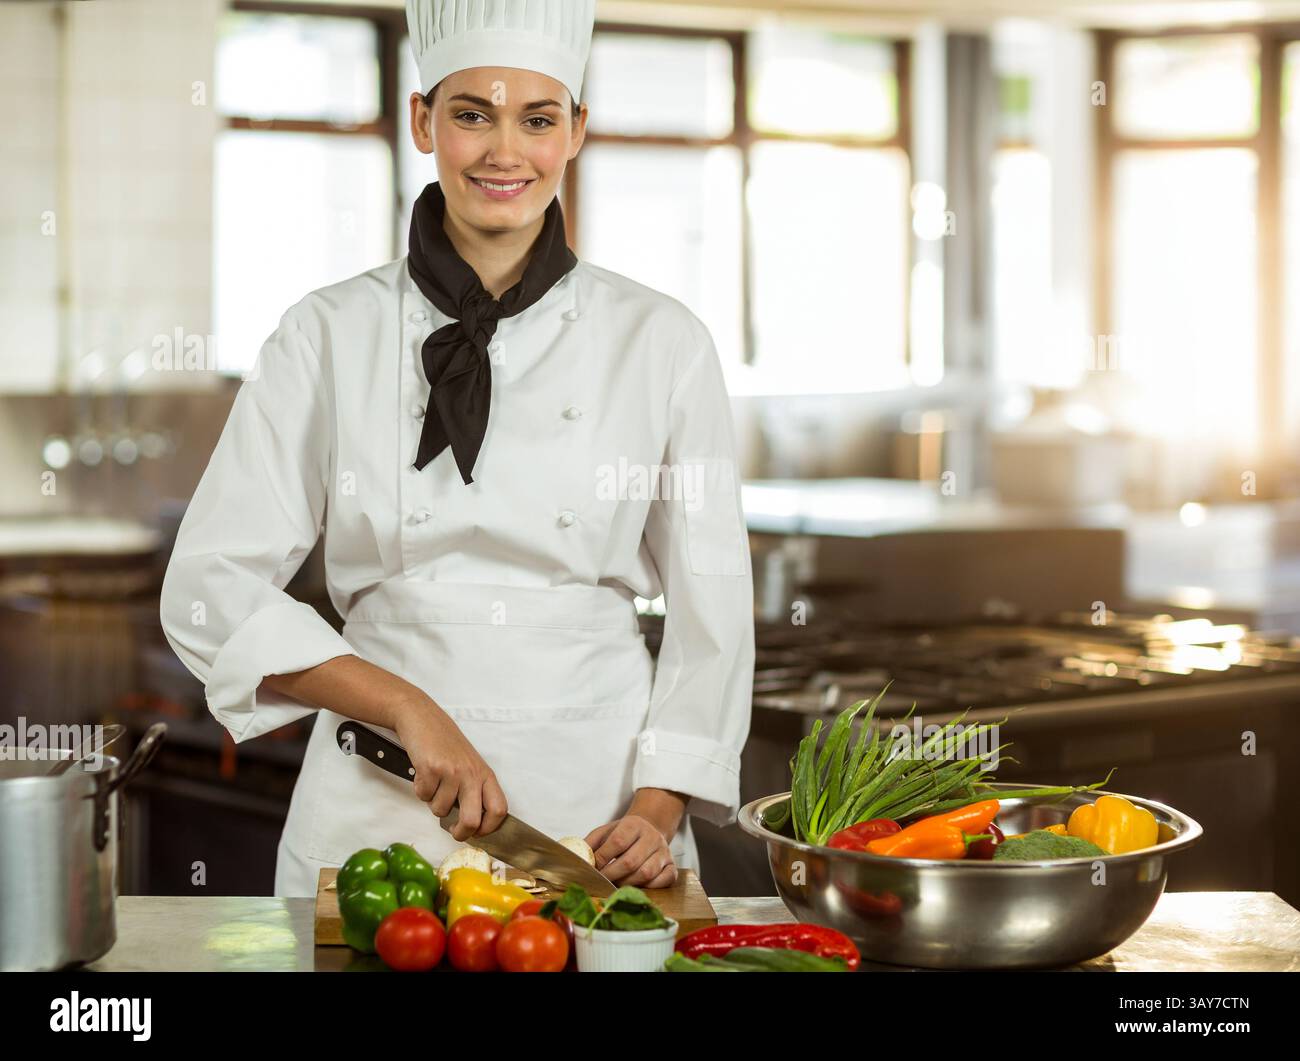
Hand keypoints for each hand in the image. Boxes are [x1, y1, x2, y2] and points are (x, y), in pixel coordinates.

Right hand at [393, 695, 507, 841]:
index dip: (489, 828)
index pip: (499, 810)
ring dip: (433, 803)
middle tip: (454, 831)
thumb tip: (472, 824)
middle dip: (461, 833)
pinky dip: (420, 790)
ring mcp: (452, 771)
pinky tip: (423, 774)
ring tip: (434, 784)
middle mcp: (471, 774)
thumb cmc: (446, 743)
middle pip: (472, 820)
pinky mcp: (431, 769)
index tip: (477, 832)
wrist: (423, 718)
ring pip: (441, 810)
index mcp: (485, 774)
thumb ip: (474, 790)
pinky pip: (423, 796)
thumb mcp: (470, 765)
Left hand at [585, 815, 676, 887]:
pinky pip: (664, 880)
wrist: (650, 828)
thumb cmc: (624, 833)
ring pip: (646, 873)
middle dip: (612, 875)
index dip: (603, 858)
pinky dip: (649, 888)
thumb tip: (576, 859)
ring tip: (616, 884)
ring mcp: (664, 852)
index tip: (592, 868)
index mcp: (633, 824)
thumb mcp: (606, 831)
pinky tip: (637, 886)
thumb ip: (591, 844)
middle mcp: (651, 837)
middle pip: (631, 861)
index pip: (617, 842)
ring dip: (627, 883)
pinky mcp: (672, 866)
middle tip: (601, 881)